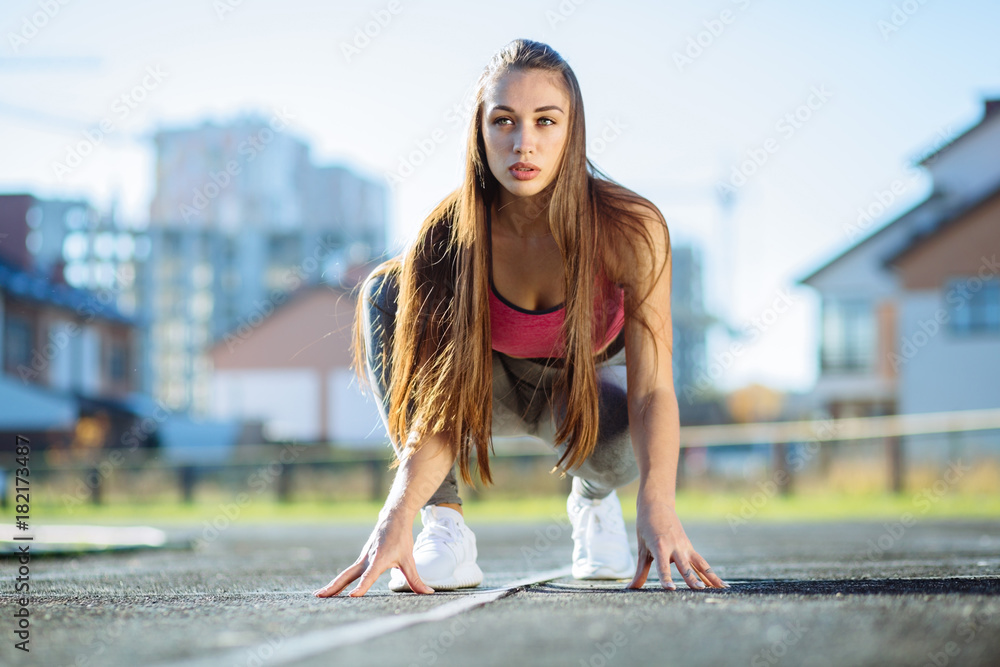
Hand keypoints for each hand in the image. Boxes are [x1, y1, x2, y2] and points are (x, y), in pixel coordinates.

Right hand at [313, 508, 433, 597]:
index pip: (369, 576)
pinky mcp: (362, 559)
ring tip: (319, 596)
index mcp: (379, 559)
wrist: (393, 517)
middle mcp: (367, 559)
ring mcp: (362, 558)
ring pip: (345, 574)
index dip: (362, 586)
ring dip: (332, 585)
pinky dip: (339, 581)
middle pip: (348, 575)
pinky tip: (331, 590)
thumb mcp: (410, 560)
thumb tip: (428, 594)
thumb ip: (416, 580)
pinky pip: (349, 572)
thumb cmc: (401, 538)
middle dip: (334, 587)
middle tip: (320, 597)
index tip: (353, 596)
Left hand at [627, 494, 727, 590]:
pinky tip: (721, 584)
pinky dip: (710, 573)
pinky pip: (702, 563)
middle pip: (685, 565)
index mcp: (660, 547)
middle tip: (700, 589)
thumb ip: (640, 571)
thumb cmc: (646, 528)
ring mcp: (685, 547)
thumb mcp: (641, 549)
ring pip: (700, 564)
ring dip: (711, 576)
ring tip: (722, 588)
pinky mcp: (690, 548)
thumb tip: (630, 588)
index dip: (666, 578)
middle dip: (692, 578)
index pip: (662, 566)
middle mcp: (675, 547)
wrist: (657, 505)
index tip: (671, 589)